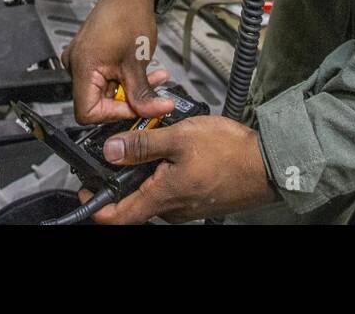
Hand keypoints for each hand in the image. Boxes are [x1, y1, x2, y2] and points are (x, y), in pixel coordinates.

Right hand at [60, 0, 172, 124]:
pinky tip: (143, 71)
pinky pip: (105, 77)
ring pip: (105, 89)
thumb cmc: (129, 15)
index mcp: (82, 66)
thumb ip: (143, 93)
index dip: (115, 113)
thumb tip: (153, 112)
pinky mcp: (90, 55)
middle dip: (128, 100)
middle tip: (151, 95)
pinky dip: (125, 78)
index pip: (88, 112)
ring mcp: (82, 59)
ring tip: (155, 79)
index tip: (137, 108)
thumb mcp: (137, 62)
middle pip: (97, 102)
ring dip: (130, 88)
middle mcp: (76, 64)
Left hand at [79, 116, 278, 223]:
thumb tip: (111, 150)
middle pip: (134, 198)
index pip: (117, 217)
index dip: (95, 206)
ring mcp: (186, 206)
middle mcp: (172, 208)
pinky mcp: (198, 198)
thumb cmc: (231, 152)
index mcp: (162, 197)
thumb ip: (142, 145)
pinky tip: (179, 145)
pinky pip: (172, 186)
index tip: (85, 191)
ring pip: (154, 188)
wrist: (270, 163)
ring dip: (150, 166)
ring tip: (159, 137)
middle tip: (128, 143)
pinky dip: (168, 167)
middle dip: (126, 172)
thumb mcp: (180, 137)